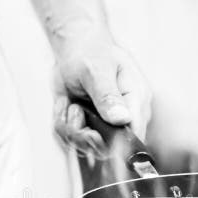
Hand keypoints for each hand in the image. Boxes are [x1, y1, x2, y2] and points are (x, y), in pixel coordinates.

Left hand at [52, 32, 151, 156]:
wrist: (76, 48)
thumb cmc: (92, 52)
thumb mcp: (97, 70)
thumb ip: (108, 95)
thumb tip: (122, 119)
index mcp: (136, 102)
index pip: (134, 135)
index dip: (115, 145)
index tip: (93, 135)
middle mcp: (123, 119)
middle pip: (107, 149)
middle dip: (84, 136)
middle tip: (75, 110)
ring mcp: (104, 126)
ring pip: (84, 146)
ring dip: (70, 127)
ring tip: (71, 104)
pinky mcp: (87, 127)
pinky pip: (70, 139)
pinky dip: (62, 123)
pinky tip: (65, 105)